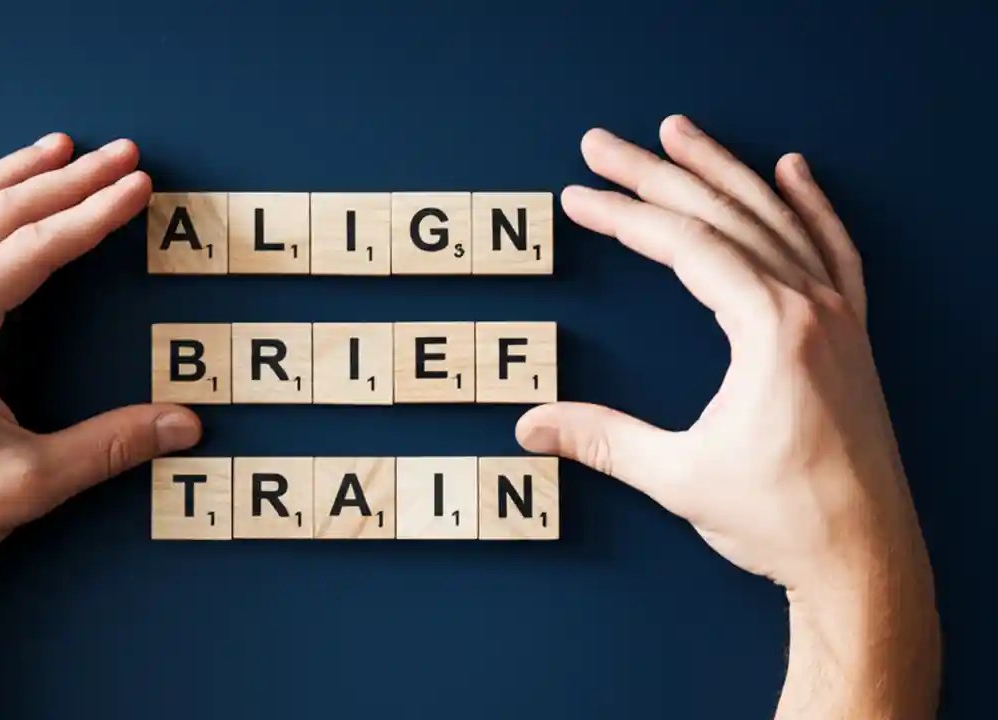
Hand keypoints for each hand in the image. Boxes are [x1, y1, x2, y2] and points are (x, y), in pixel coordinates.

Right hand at [515, 116, 937, 716]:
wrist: (865, 559)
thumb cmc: (784, 519)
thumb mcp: (679, 477)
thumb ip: (602, 440)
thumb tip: (532, 425)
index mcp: (770, 329)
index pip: (684, 245)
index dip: (623, 215)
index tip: (580, 196)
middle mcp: (810, 308)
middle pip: (725, 214)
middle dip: (657, 174)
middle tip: (604, 145)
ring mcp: (838, 317)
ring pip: (778, 217)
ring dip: (724, 171)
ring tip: (681, 133)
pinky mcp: (851, 336)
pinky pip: (834, 249)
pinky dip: (812, 206)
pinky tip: (795, 172)